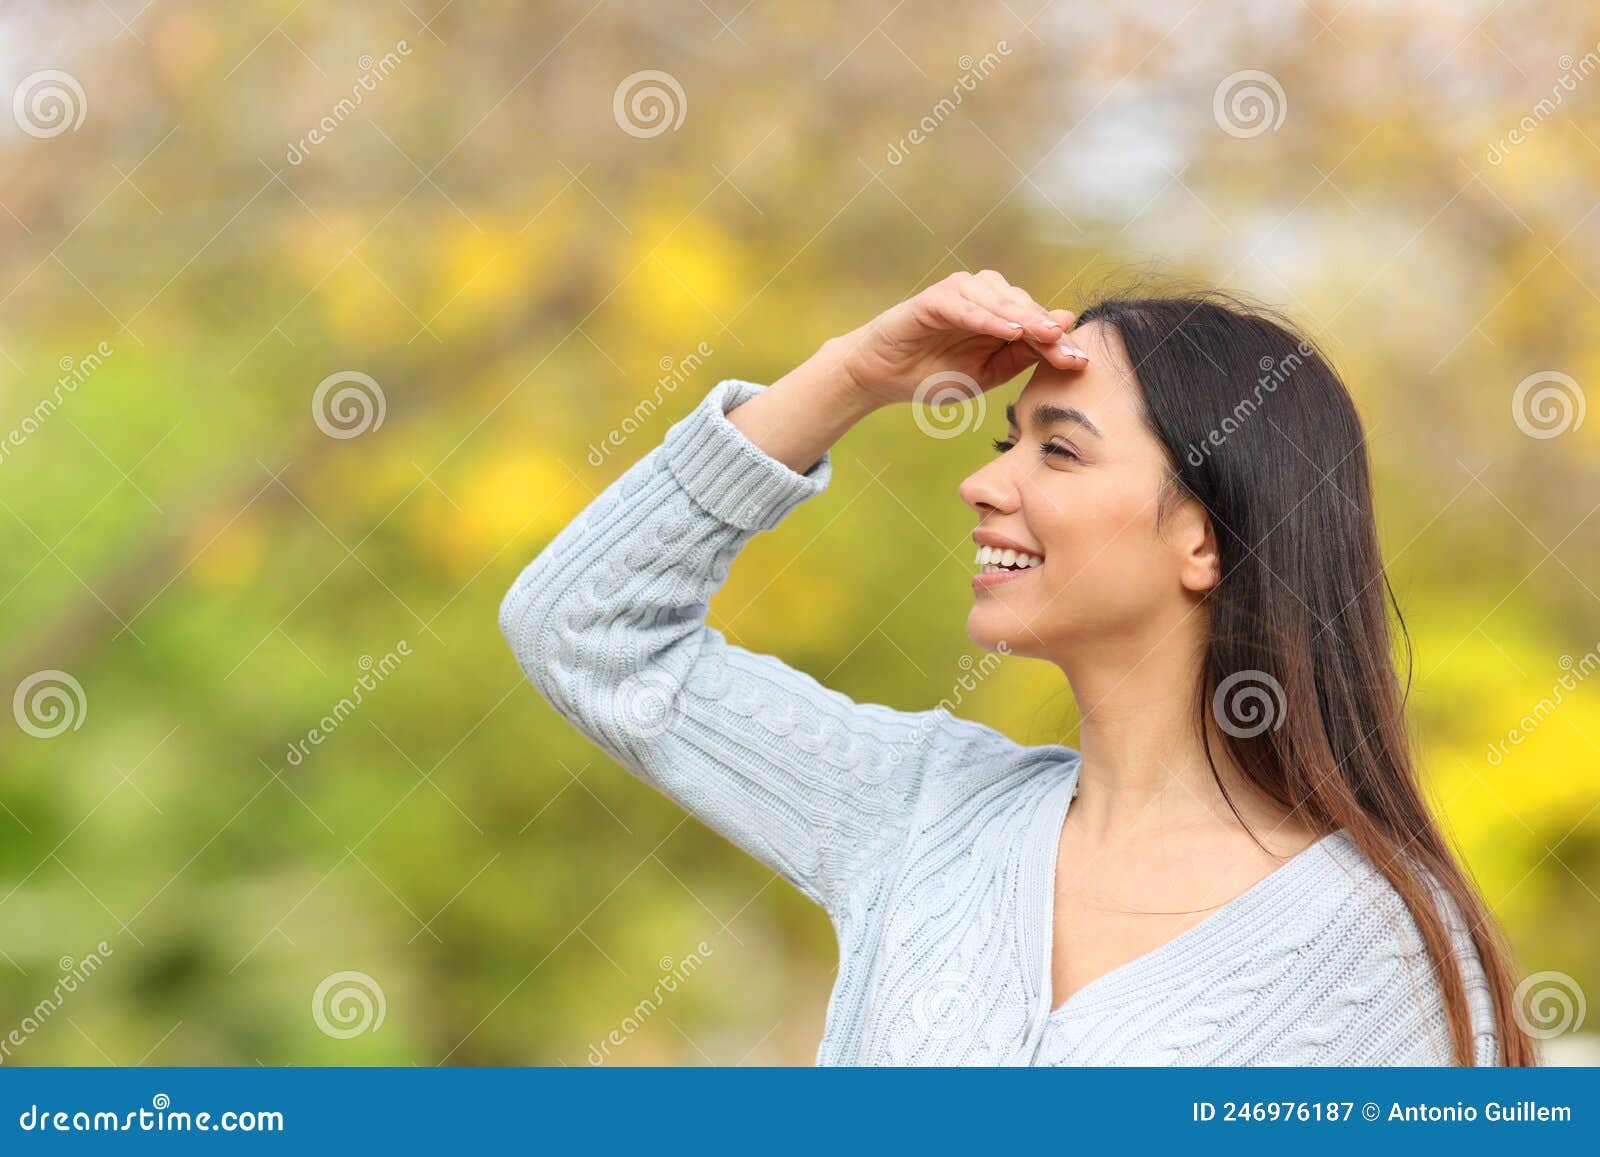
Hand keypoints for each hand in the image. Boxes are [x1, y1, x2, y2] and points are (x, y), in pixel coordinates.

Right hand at [828, 270, 1088, 407]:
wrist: (881, 378)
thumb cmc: (932, 374)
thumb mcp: (986, 375)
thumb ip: (1019, 356)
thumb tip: (1061, 333)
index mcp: (999, 316)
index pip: (1036, 324)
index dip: (1058, 342)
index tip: (1081, 363)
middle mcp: (983, 298)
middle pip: (1024, 307)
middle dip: (1048, 330)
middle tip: (1069, 351)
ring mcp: (959, 294)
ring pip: (1000, 299)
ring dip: (1024, 316)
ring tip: (1045, 335)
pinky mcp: (934, 298)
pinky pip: (965, 304)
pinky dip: (987, 316)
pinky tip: (1007, 330)